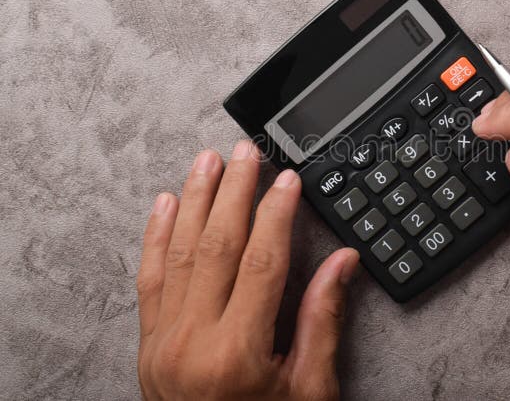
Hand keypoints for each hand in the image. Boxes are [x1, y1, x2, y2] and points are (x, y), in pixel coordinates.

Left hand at [136, 141, 359, 399]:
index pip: (261, 262)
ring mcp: (163, 341)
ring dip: (195, 200)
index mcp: (238, 353)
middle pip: (217, 246)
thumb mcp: (310, 389)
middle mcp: (193, 341)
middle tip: (247, 152)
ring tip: (208, 161)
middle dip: (234, 192)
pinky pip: (149, 279)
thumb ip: (323, 320)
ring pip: (179, 253)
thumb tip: (342, 262)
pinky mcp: (148, 344)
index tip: (287, 180)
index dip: (277, 214)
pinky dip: (156, 236)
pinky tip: (166, 203)